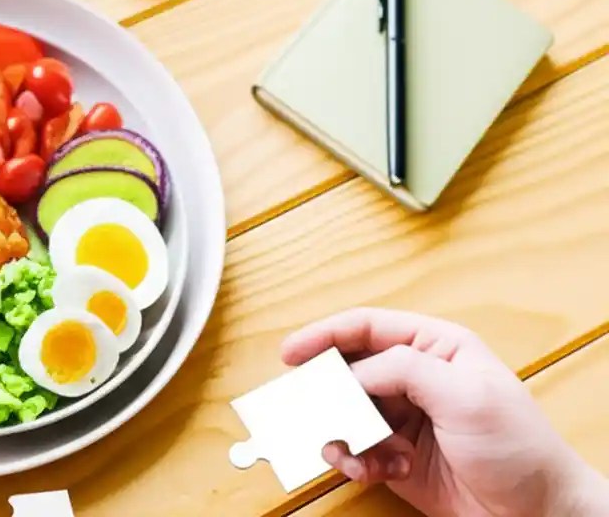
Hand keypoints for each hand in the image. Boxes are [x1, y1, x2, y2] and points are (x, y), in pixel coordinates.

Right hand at [282, 308, 608, 516]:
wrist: (537, 513)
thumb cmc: (519, 448)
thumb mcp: (465, 395)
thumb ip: (404, 369)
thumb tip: (352, 371)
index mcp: (435, 346)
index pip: (366, 327)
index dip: (324, 335)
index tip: (290, 354)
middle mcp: (413, 376)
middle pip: (346, 370)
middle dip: (328, 394)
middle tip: (317, 413)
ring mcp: (401, 415)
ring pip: (343, 412)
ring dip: (342, 434)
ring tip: (357, 453)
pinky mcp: (392, 452)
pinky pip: (351, 448)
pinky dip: (354, 460)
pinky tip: (378, 470)